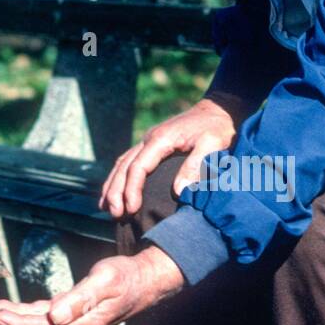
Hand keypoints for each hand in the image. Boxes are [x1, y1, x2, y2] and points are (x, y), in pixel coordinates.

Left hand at [0, 247, 184, 324]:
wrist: (144, 282)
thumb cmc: (126, 278)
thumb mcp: (105, 282)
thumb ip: (79, 300)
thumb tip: (55, 316)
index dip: (16, 324)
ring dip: (10, 321)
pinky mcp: (71, 317)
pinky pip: (42, 319)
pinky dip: (23, 314)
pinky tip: (8, 309)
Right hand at [98, 96, 240, 219]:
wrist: (218, 110)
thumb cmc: (217, 128)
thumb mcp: (212, 144)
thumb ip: (195, 165)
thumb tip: (177, 192)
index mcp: (160, 139)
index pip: (138, 167)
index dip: (132, 190)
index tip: (131, 210)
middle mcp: (149, 139)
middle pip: (124, 167)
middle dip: (116, 192)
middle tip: (115, 215)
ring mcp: (148, 141)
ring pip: (121, 164)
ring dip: (112, 186)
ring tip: (106, 209)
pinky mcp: (152, 145)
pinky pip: (128, 161)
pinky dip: (119, 177)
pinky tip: (115, 191)